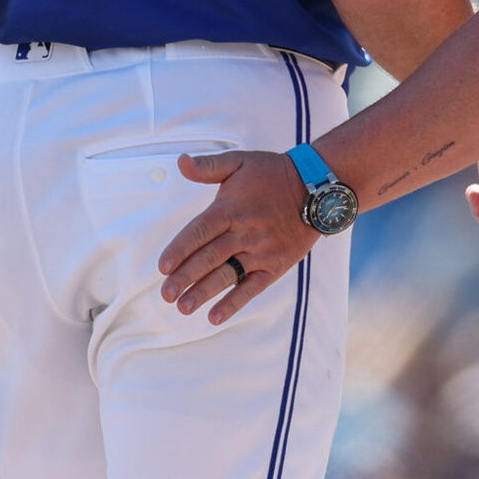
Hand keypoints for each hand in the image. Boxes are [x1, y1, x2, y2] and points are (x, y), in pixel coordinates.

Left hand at [156, 151, 313, 324]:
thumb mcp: (239, 161)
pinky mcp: (276, 265)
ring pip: (228, 275)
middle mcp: (245, 232)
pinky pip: (253, 287)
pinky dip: (234, 303)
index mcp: (231, 208)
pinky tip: (215, 316)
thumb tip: (181, 162)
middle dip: (186, 277)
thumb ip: (208, 166)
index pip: (200, 231)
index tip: (163, 266)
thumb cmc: (272, 173)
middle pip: (210, 257)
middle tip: (166, 295)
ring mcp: (261, 251)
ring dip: (204, 293)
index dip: (180, 249)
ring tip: (184, 308)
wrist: (315, 188)